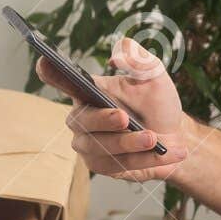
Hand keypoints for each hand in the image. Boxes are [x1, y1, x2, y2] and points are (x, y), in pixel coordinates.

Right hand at [36, 36, 189, 182]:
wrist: (175, 136)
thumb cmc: (158, 104)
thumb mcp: (155, 78)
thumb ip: (140, 60)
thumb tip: (120, 53)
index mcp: (88, 92)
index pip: (62, 80)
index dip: (50, 72)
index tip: (45, 61)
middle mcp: (82, 119)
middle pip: (82, 122)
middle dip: (103, 120)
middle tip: (124, 117)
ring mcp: (90, 146)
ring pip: (102, 148)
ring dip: (130, 144)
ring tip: (154, 139)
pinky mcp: (104, 167)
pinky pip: (121, 166)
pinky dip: (147, 159)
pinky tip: (170, 153)